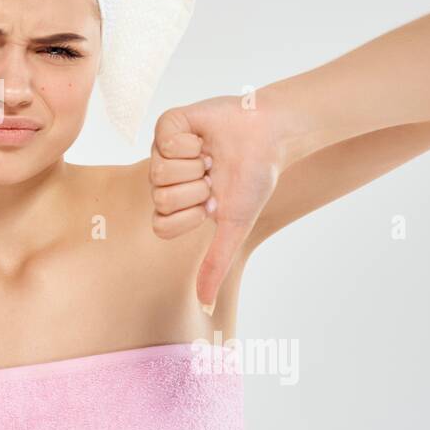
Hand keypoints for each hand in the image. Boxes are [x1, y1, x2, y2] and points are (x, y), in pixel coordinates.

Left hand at [148, 95, 283, 309]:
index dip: (191, 215)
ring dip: (196, 165)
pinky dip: (193, 142)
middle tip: (213, 175)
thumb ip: (216, 262)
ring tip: (210, 156)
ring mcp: (162, 151)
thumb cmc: (253, 179)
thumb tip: (205, 305)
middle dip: (197, 188)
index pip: (161, 224)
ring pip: (159, 171)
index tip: (212, 203)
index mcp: (175, 203)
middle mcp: (164, 178)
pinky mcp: (168, 124)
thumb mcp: (234, 226)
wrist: (271, 136)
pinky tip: (204, 137)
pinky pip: (164, 142)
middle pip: (160, 198)